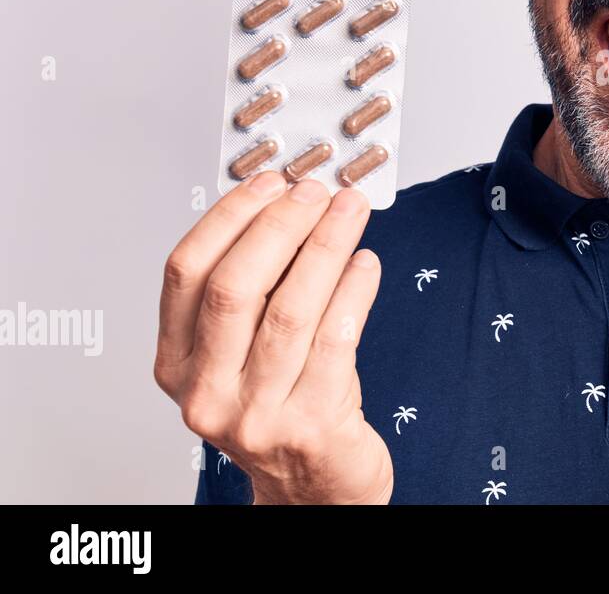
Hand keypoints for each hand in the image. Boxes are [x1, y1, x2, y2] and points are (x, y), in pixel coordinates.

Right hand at [154, 171, 392, 503]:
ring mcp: (258, 415)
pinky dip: (354, 290)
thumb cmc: (284, 406)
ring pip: (290, 310)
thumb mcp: (243, 354)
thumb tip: (286, 202)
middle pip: (235, 287)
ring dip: (326, 247)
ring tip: (351, 211)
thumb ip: (252, 291)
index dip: (229, 217)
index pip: (186, 273)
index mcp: (178, 365)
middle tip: (317, 190)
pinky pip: (337, 339)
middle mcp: (207, 393)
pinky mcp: (313, 425)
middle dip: (280, 225)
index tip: (269, 181)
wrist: (316, 489)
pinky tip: (367, 262)